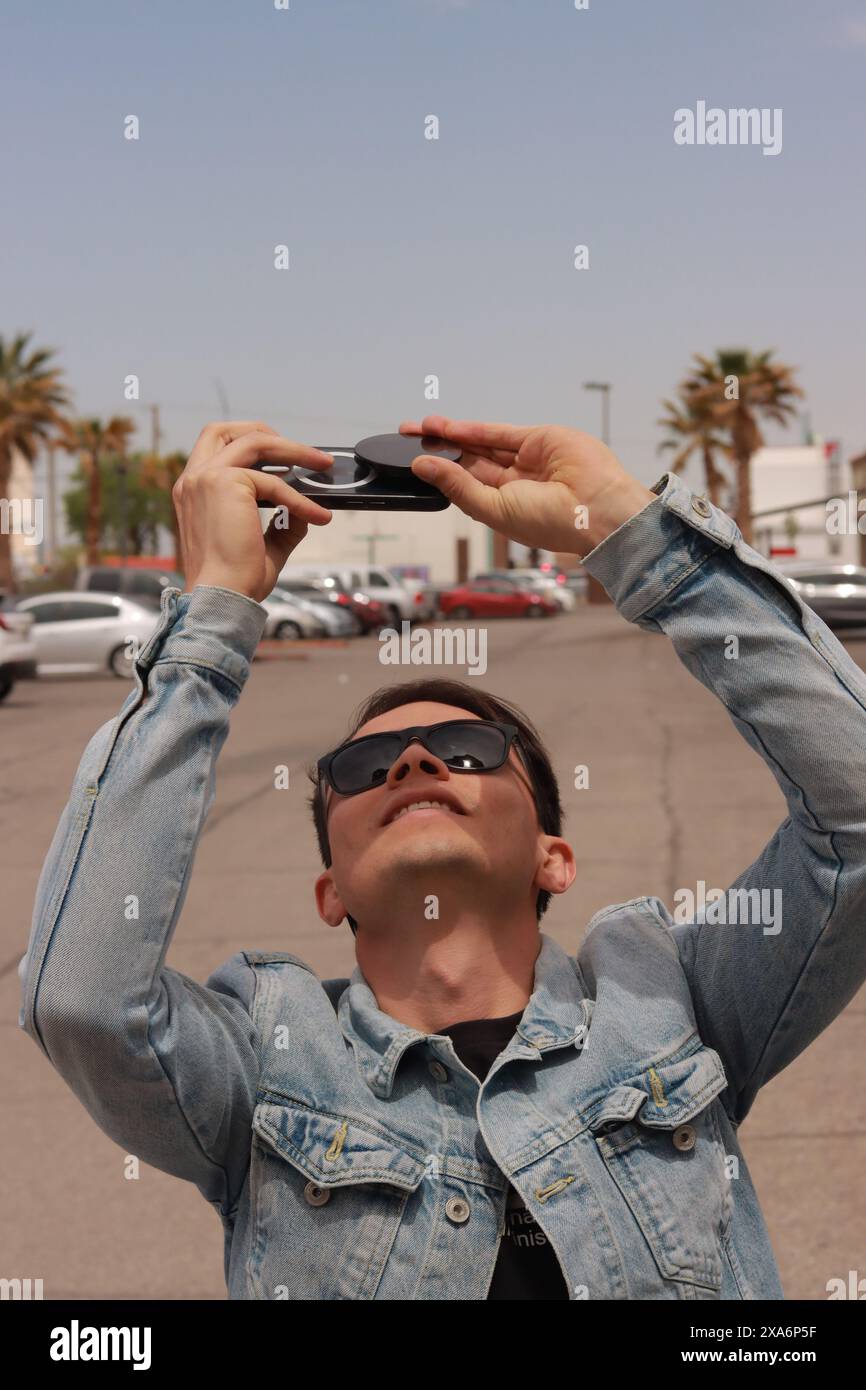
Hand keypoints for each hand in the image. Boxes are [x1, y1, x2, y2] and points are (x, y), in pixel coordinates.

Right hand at [174, 421, 333, 601]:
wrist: (222, 597)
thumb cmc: (235, 581)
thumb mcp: (263, 546)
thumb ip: (281, 525)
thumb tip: (304, 512)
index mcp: (193, 493)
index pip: (216, 450)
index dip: (251, 448)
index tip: (284, 461)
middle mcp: (193, 480)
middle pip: (225, 430)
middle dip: (266, 433)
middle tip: (302, 452)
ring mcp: (205, 478)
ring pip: (254, 442)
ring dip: (293, 450)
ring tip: (322, 464)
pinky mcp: (225, 483)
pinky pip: (275, 483)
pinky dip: (301, 498)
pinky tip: (318, 515)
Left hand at [400, 416, 655, 556]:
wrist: (597, 509)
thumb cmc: (551, 522)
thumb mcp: (494, 509)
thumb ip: (457, 486)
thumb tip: (424, 466)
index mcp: (505, 506)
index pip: (465, 485)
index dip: (439, 472)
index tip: (412, 463)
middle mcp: (515, 482)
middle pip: (468, 461)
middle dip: (439, 449)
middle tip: (407, 438)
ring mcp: (528, 459)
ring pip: (481, 443)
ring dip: (451, 434)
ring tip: (419, 428)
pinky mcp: (539, 439)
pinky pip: (500, 433)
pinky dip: (472, 429)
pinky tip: (446, 427)